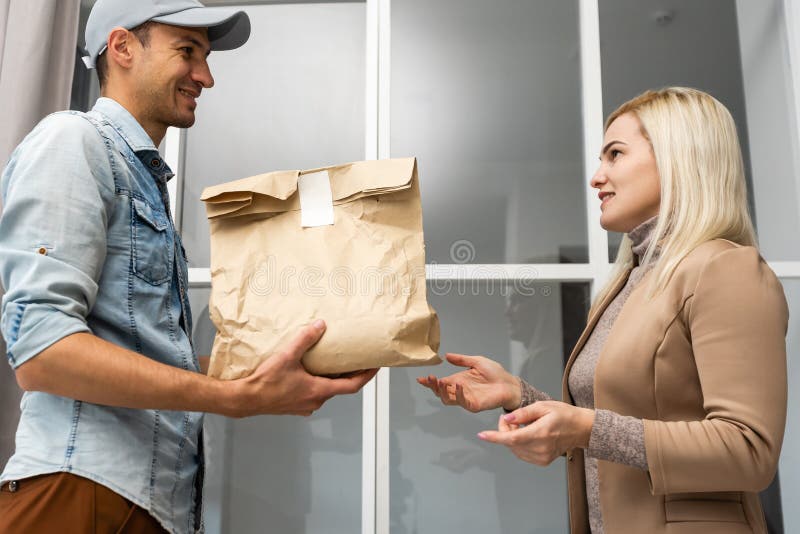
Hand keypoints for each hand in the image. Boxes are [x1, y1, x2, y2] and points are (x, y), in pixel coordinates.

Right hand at [229, 320, 377, 416]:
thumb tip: (320, 325)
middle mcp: (315, 401)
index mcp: (318, 391)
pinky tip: (311, 370)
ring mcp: (305, 405)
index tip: (376, 366)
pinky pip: (313, 393)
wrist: (244, 399)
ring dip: (333, 377)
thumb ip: (305, 339)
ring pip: (326, 390)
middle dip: (351, 374)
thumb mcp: (287, 356)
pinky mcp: (295, 405)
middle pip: (341, 387)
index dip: (367, 375)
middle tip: (358, 360)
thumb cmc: (264, 383)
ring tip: (335, 361)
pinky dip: (319, 381)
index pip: (352, 385)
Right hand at [416, 353, 519, 411]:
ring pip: (447, 399)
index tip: (420, 378)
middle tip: (429, 378)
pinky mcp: (474, 405)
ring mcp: (466, 399)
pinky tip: (458, 385)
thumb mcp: (476, 361)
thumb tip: (446, 356)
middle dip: (432, 386)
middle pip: (440, 392)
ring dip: (442, 391)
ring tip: (441, 381)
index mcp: (458, 380)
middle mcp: (460, 391)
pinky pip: (462, 402)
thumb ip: (461, 360)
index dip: (430, 382)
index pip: (440, 383)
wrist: (509, 383)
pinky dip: (458, 394)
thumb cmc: (495, 373)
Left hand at [477, 401, 594, 465]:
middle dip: (504, 431)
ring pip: (515, 449)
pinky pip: (522, 454)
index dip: (495, 437)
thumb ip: (523, 413)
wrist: (580, 429)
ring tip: (520, 425)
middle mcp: (541, 448)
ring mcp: (542, 457)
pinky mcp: (543, 461)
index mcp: (541, 433)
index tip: (482, 435)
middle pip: (511, 443)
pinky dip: (518, 444)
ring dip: (511, 438)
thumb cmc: (563, 414)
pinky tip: (526, 434)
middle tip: (509, 419)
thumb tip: (506, 419)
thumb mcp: (543, 406)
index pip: (512, 438)